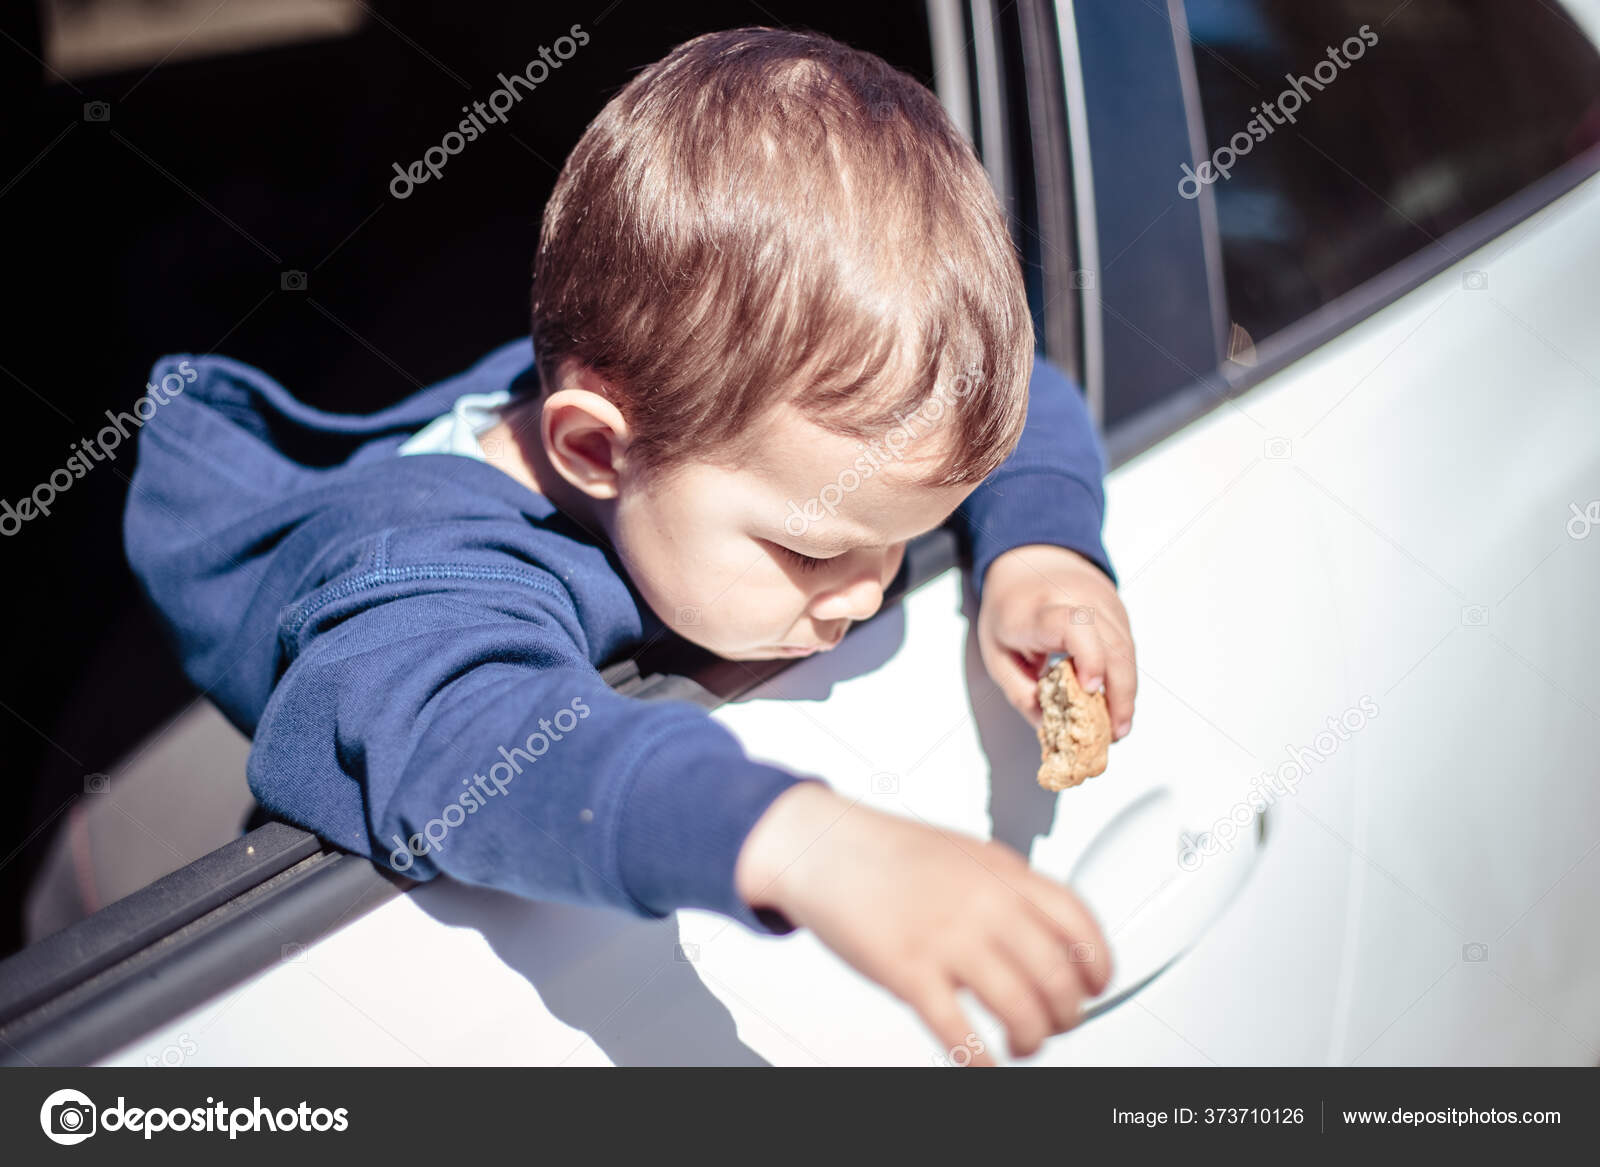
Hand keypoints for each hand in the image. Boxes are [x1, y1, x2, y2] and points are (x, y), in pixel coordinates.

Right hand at [735, 782, 1111, 1062]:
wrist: (825, 848)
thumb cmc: (890, 854)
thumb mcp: (967, 853)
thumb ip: (1008, 887)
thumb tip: (1047, 931)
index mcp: (1003, 872)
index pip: (1078, 922)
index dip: (1098, 964)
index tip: (1096, 987)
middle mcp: (983, 903)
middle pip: (1057, 975)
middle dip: (1068, 1014)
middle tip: (1059, 1023)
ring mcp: (946, 937)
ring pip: (1021, 1008)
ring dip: (1033, 1040)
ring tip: (1023, 1044)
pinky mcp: (908, 970)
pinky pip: (960, 1032)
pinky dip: (982, 1061)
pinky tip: (984, 1066)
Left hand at [976, 543, 1136, 739]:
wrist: (1030, 562)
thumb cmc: (1009, 610)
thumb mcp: (996, 653)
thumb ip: (1020, 692)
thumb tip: (1050, 727)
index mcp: (1037, 610)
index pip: (1073, 624)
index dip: (1088, 656)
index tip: (1091, 688)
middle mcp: (1076, 599)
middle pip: (1112, 643)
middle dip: (1118, 692)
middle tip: (1115, 732)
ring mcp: (1102, 600)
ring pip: (1127, 648)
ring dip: (1127, 690)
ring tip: (1118, 725)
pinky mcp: (1117, 607)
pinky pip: (1128, 645)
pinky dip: (1126, 676)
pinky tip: (1117, 700)